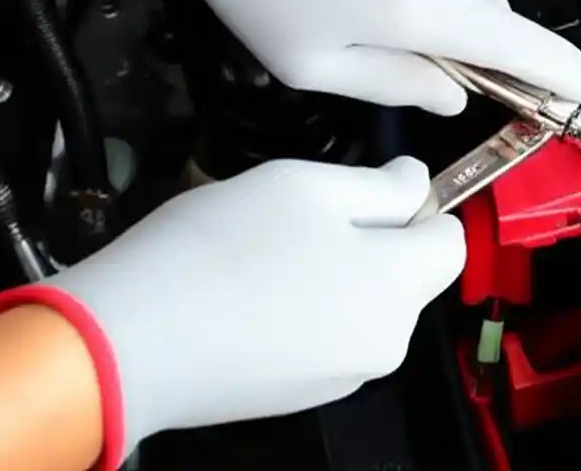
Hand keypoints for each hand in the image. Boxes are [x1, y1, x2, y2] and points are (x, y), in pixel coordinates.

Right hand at [0, 158, 462, 465]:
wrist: (129, 343)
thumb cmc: (224, 247)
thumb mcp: (308, 186)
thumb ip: (380, 185)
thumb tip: (419, 183)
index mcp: (400, 288)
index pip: (451, 241)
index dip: (421, 207)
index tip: (372, 190)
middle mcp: (388, 342)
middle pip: (409, 276)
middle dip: (373, 241)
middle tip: (301, 219)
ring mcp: (345, 377)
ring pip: (366, 306)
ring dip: (337, 275)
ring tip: (266, 255)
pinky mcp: (302, 396)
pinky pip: (328, 338)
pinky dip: (306, 312)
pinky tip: (251, 296)